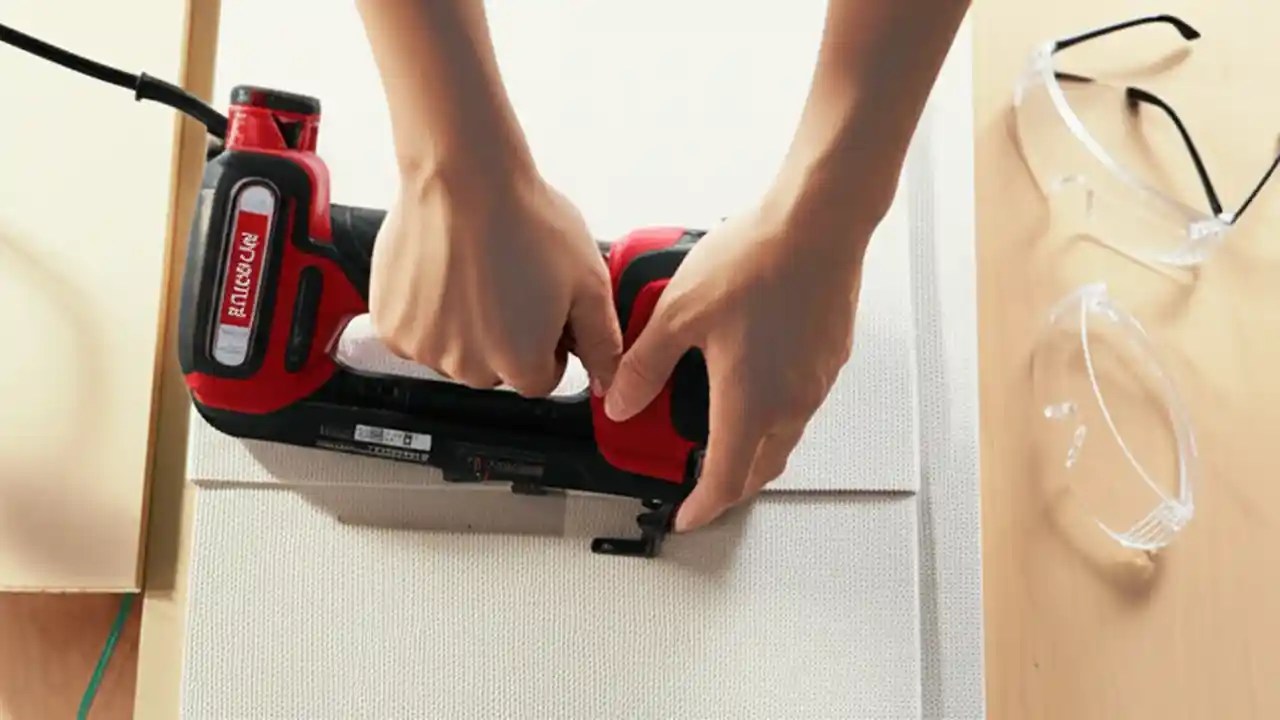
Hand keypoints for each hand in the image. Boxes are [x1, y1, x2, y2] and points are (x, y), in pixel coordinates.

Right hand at [369, 165, 621, 395]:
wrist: (464, 176)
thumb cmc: (525, 220)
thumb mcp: (589, 283)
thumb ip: (602, 342)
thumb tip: (608, 382)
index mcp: (520, 363)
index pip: (541, 379)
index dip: (549, 344)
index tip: (543, 310)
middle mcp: (468, 367)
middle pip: (495, 370)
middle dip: (507, 337)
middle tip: (510, 283)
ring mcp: (424, 348)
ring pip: (454, 353)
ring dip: (465, 327)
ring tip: (476, 274)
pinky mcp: (391, 325)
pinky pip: (417, 334)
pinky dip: (429, 314)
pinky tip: (443, 275)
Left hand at [603, 188, 872, 531]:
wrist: (819, 224)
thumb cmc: (758, 262)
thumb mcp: (679, 314)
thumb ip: (645, 365)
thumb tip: (621, 401)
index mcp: (750, 404)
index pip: (725, 481)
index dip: (702, 508)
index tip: (686, 516)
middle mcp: (789, 403)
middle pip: (760, 468)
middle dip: (730, 485)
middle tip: (704, 485)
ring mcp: (815, 382)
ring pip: (783, 438)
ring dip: (753, 449)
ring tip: (722, 434)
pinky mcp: (828, 358)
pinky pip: (799, 404)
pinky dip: (773, 414)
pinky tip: (753, 381)